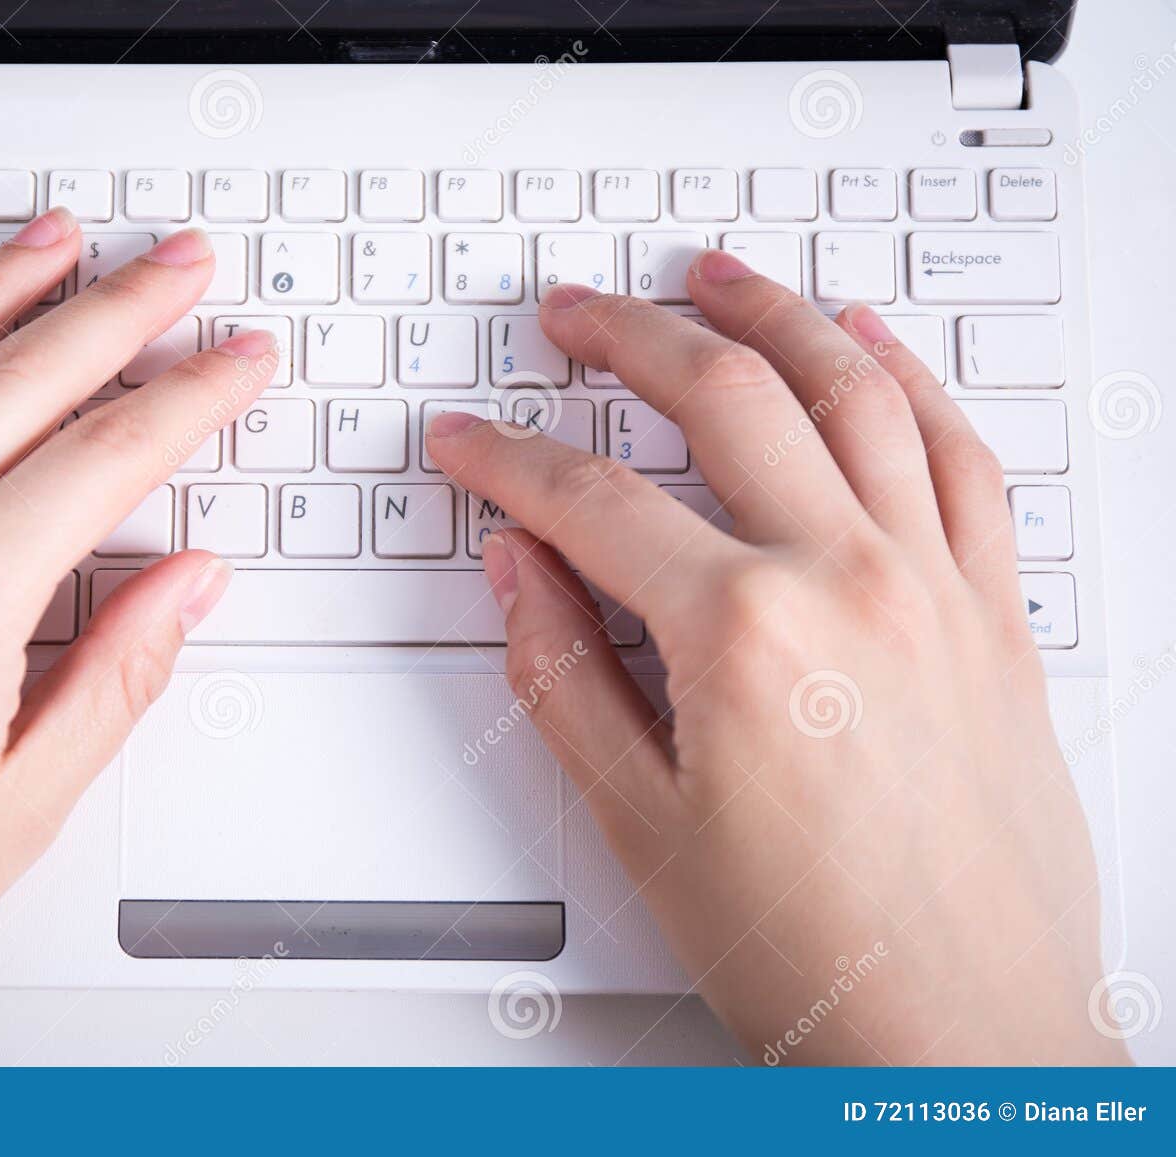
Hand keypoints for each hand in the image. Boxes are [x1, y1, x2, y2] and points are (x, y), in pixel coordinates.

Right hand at [425, 249, 1125, 1064]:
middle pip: (723, 398)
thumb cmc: (812, 953)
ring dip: (773, 313)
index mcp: (743, 638)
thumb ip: (563, 675)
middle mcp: (849, 584)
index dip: (507, 456)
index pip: (590, 498)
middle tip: (575, 313)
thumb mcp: (638, 825)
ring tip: (715, 276)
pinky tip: (871, 344)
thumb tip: (520, 572)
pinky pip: (961, 455)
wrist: (961, 1037)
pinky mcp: (996, 613)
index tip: (470, 440)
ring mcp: (937, 586)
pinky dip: (911, 380)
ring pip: (852, 391)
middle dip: (628, 336)